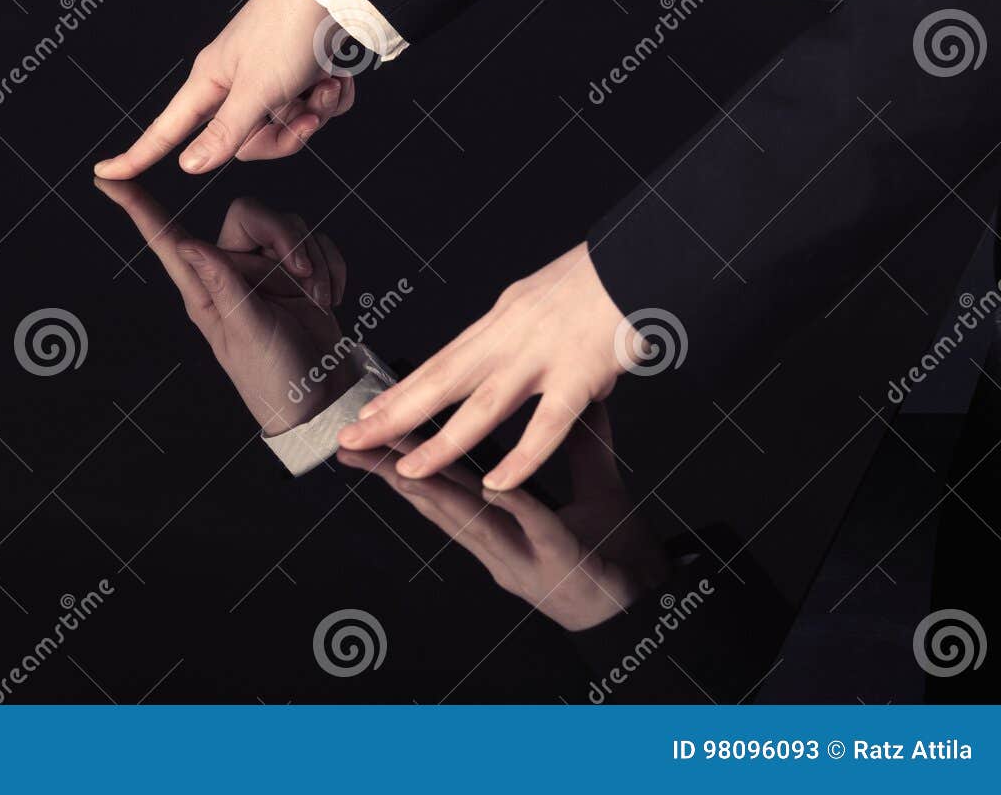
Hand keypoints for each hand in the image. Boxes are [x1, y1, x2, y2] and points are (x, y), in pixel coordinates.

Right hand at [93, 0, 355, 178]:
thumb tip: (189, 165)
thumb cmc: (289, 26)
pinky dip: (331, 99)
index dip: (138, 153)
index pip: (166, 129)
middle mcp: (237, 83)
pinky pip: (314, 110)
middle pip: (247, 143)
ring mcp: (270, 81)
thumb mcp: (257, 88)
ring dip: (315, 113)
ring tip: (325, 86)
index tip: (107, 171)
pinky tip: (337, 78)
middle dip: (285, 135)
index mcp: (211, 82)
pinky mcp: (300, 76)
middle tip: (306, 115)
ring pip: (285, 128)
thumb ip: (224, 132)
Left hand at [97, 178, 358, 431]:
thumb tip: (190, 246)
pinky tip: (328, 299)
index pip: (167, 240)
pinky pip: (316, 241)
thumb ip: (224, 286)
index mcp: (205, 289)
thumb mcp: (247, 333)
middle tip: (303, 271)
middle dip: (284, 235)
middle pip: (249, 214)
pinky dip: (330, 266)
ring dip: (313, 258)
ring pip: (288, 225)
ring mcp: (267, 271)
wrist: (323, 396)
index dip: (137, 208)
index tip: (104, 178)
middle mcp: (233, 272)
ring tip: (317, 299)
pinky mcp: (299, 273)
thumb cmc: (274, 377)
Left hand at [338, 242, 641, 489]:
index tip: (366, 412)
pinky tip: (496, 483)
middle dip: (395, 413)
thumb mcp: (543, 299)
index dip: (401, 390)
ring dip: (442, 441)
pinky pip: (546, 425)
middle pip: (442, 380)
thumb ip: (521, 333)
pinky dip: (521, 457)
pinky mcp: (581, 374)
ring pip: (482, 406)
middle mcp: (512, 335)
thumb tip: (501, 354)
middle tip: (353, 438)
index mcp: (501, 318)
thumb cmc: (603, 277)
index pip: (440, 360)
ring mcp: (544, 355)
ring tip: (407, 468)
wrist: (644, 256)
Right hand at [338, 405, 666, 629]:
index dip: (402, 464)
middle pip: (440, 506)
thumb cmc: (619, 555)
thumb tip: (571, 394)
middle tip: (355, 448)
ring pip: (471, 522)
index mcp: (500, 533)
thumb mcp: (596, 491)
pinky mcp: (564, 565)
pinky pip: (535, 532)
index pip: (443, 490)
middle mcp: (502, 551)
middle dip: (393, 474)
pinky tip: (493, 489)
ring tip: (399, 465)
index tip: (369, 435)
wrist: (651, 611)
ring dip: (434, 491)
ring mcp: (529, 561)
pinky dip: (512, 509)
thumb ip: (581, 443)